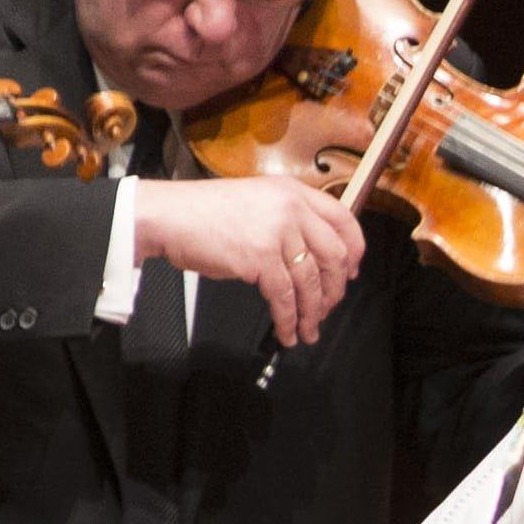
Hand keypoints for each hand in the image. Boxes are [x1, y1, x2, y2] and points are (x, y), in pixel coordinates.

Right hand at [134, 172, 370, 347]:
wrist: (168, 216)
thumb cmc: (204, 213)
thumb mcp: (257, 203)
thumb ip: (288, 221)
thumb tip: (311, 257)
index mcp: (293, 192)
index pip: (344, 220)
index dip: (354, 250)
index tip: (352, 271)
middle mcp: (291, 209)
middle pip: (334, 255)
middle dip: (335, 289)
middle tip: (329, 308)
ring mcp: (277, 232)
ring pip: (310, 281)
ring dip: (312, 312)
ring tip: (308, 330)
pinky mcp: (260, 258)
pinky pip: (284, 297)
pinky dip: (288, 319)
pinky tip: (287, 331)